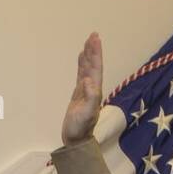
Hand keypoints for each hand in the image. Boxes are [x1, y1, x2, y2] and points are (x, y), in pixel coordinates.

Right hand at [61, 31, 102, 145]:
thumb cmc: (80, 128)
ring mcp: (85, 90)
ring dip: (88, 55)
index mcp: (95, 91)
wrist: (76, 139)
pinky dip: (81, 65)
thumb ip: (90, 98)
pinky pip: (81, 75)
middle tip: (93, 35)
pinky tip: (81, 58)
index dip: (96, 54)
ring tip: (88, 41)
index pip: (96, 68)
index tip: (95, 40)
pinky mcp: (79, 94)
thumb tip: (89, 80)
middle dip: (93, 50)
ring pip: (88, 68)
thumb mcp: (86, 114)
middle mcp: (92, 88)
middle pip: (93, 65)